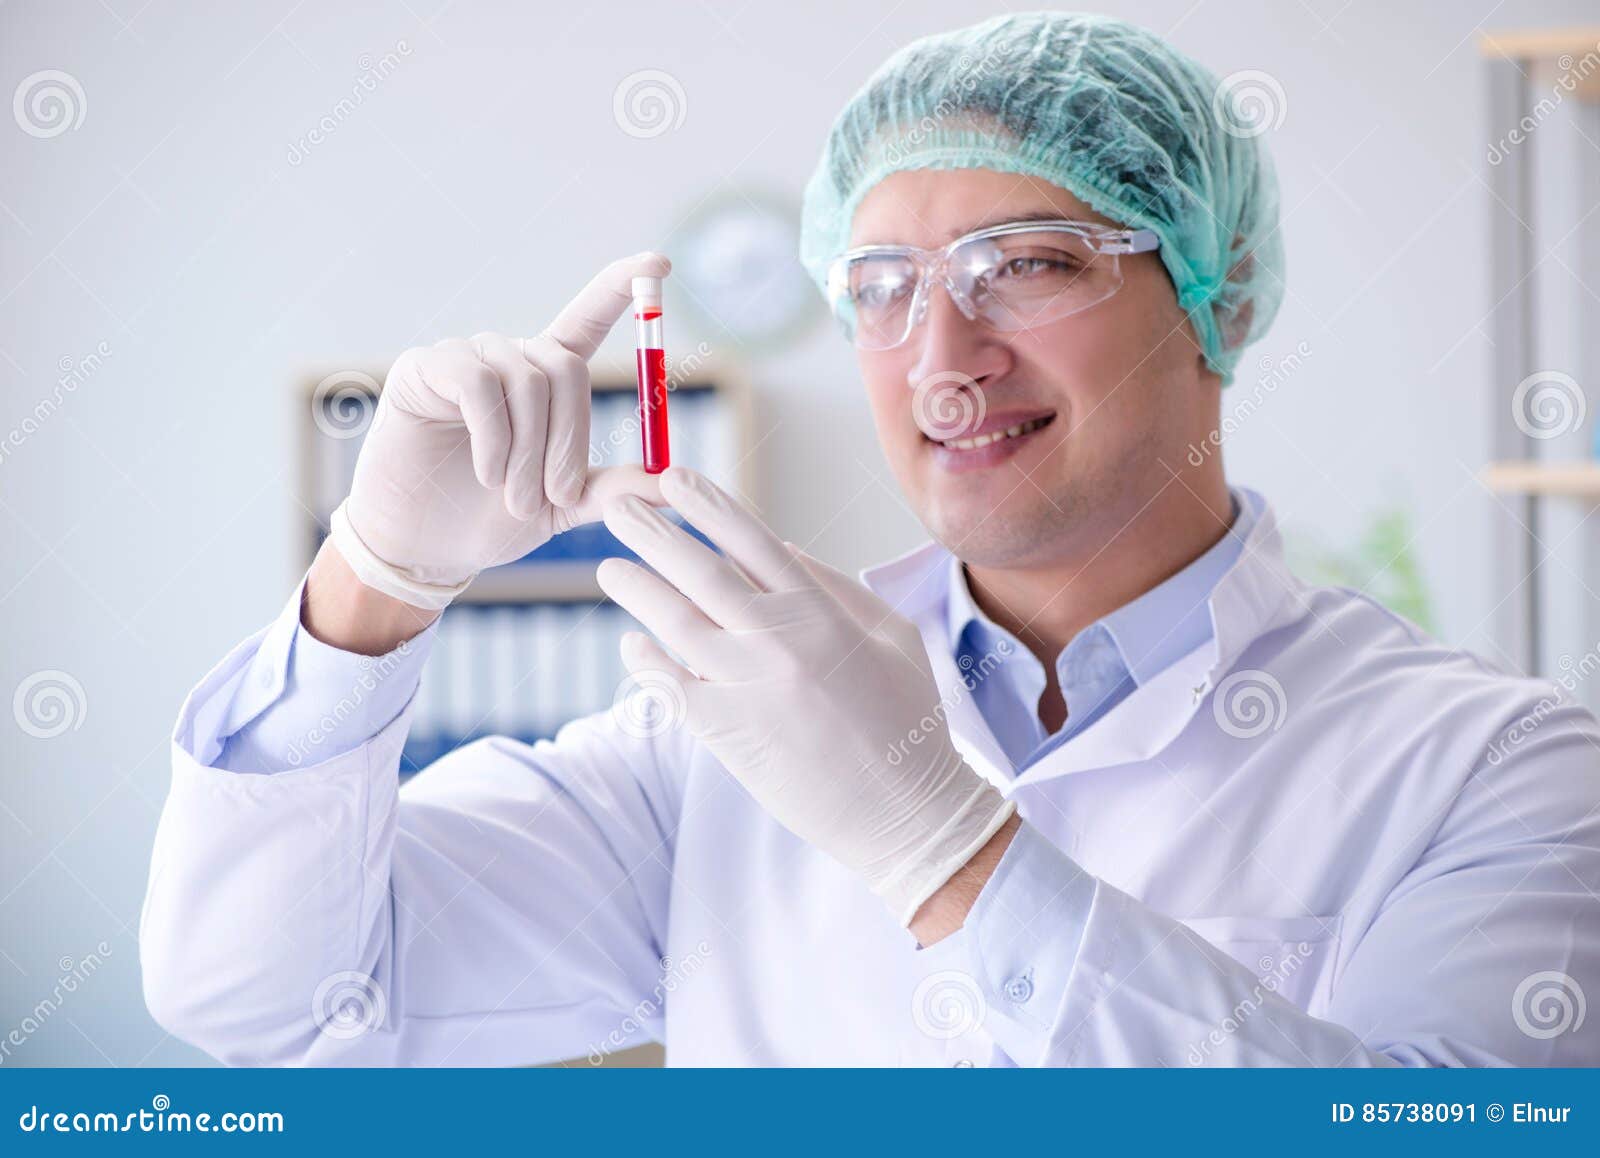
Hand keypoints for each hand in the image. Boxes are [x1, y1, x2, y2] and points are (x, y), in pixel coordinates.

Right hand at [333, 252, 670, 608]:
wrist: (427, 546)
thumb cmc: (493, 520)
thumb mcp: (565, 505)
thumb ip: (615, 489)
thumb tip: (675, 484)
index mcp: (547, 379)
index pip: (588, 317)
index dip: (621, 286)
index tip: (660, 261)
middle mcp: (510, 357)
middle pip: (566, 367)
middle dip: (568, 439)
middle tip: (556, 496)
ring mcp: (466, 356)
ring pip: (525, 381)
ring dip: (529, 450)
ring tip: (514, 497)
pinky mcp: (425, 366)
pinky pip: (479, 384)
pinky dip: (493, 436)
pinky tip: (487, 473)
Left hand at [595, 467, 1014, 924]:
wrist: (906, 813)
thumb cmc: (907, 719)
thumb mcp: (890, 635)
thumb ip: (835, 586)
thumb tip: (779, 545)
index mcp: (822, 611)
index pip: (751, 539)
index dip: (706, 504)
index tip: (672, 479)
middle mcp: (781, 641)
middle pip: (701, 571)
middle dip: (652, 533)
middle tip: (616, 507)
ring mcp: (751, 687)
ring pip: (675, 624)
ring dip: (636, 590)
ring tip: (610, 569)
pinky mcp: (729, 734)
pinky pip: (671, 686)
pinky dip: (645, 662)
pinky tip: (631, 645)